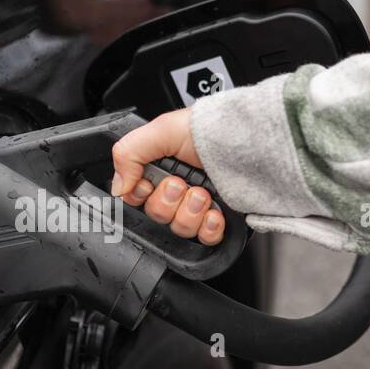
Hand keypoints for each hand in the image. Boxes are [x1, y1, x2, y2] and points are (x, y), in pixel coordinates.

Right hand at [110, 109, 225, 245]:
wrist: (251, 144)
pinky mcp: (219, 220)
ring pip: (179, 229)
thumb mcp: (161, 129)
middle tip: (182, 184)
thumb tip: (118, 188)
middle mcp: (178, 189)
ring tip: (203, 194)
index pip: (135, 198)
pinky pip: (205, 239)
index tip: (148, 184)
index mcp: (160, 169)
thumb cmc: (210, 130)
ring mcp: (199, 207)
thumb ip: (127, 154)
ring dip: (190, 212)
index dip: (140, 195)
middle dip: (168, 201)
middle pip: (156, 215)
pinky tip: (214, 213)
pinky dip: (208, 228)